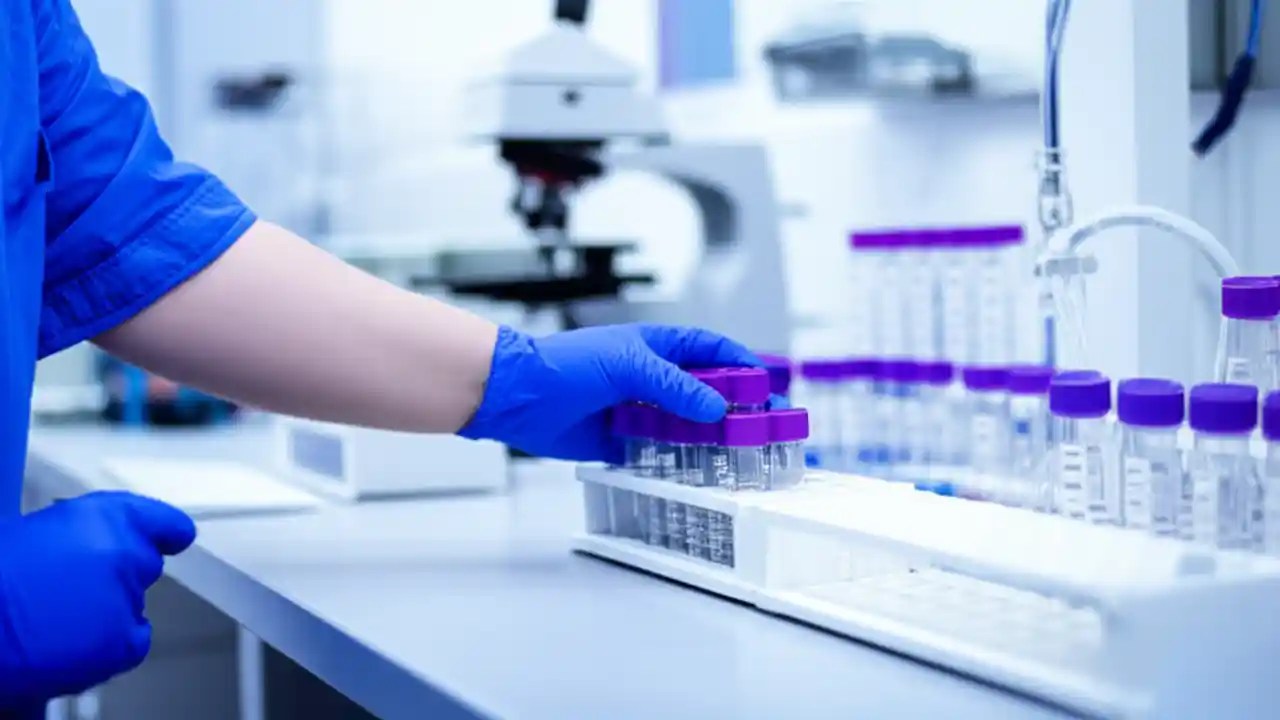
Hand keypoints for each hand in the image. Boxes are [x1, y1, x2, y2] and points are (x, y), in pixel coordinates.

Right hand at [0, 492, 196, 704]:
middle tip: (68, 590)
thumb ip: (77, 536)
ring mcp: (126, 599)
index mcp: (100, 516)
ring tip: (53, 619)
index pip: (160, 520)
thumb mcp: (30, 534)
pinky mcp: (123, 641)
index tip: (173, 536)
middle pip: (143, 564)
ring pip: (133, 604)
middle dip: (115, 575)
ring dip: (105, 611)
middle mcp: (123, 553)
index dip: (163, 531)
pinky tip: (67, 642)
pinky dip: (108, 645)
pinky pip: (132, 641)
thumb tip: (93, 546)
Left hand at [461, 324, 757, 460]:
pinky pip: (660, 450)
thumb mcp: (627, 366)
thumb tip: (715, 408)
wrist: (519, 396)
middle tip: (765, 425)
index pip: (711, 349)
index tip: (767, 381)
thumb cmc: (565, 365)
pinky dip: (680, 460)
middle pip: (706, 390)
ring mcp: (639, 409)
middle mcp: (652, 377)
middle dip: (736, 406)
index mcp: (656, 346)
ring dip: (712, 436)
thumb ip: (674, 386)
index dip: (741, 362)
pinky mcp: (623, 438)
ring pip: (687, 424)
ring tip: (741, 453)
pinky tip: (700, 470)